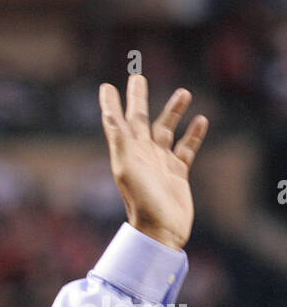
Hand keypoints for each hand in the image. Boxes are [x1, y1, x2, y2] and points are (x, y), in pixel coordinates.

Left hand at [98, 74, 208, 251]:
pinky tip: (201, 120)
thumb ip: (120, 140)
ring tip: (184, 92)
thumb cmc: (141, 199)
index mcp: (127, 152)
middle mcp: (142, 154)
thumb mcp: (127, 167)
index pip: (117, 122)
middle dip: (139, 99)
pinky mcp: (178, 173)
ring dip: (173, 111)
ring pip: (166, 130)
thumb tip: (108, 114)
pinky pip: (186, 148)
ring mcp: (160, 163)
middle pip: (141, 120)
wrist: (160, 228)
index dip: (110, 104)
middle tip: (138, 77)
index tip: (105, 87)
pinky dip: (193, 134)